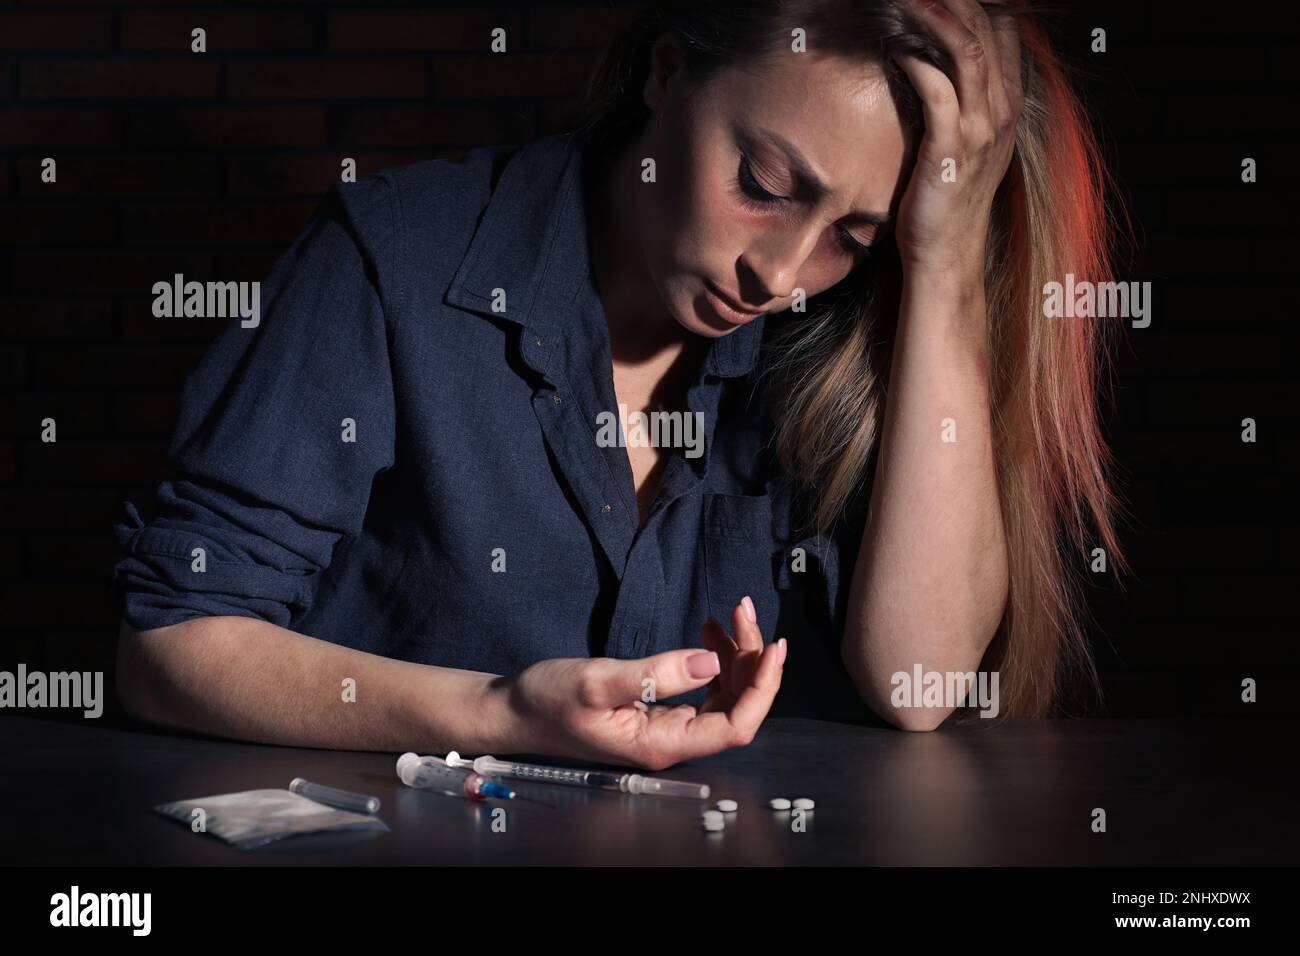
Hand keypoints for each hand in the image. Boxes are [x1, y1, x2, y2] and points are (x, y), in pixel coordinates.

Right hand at [496, 598, 785, 769]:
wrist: (514, 711)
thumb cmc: (547, 701)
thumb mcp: (598, 681)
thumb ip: (657, 673)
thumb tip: (711, 662)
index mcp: (662, 744)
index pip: (736, 725)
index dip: (763, 688)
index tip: (773, 646)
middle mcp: (672, 742)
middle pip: (737, 706)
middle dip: (751, 659)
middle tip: (745, 610)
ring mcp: (668, 728)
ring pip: (724, 695)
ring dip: (735, 656)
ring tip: (730, 615)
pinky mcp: (660, 712)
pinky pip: (704, 690)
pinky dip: (715, 660)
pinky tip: (708, 635)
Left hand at [891, 0, 1023, 272]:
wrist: (947, 254)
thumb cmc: (946, 200)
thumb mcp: (968, 144)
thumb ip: (965, 103)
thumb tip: (936, 64)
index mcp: (1008, 104)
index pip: (1003, 30)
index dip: (978, 3)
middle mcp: (1001, 110)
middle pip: (986, 28)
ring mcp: (980, 129)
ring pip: (966, 49)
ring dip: (934, 15)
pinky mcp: (949, 148)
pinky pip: (937, 89)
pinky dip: (917, 61)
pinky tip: (895, 48)